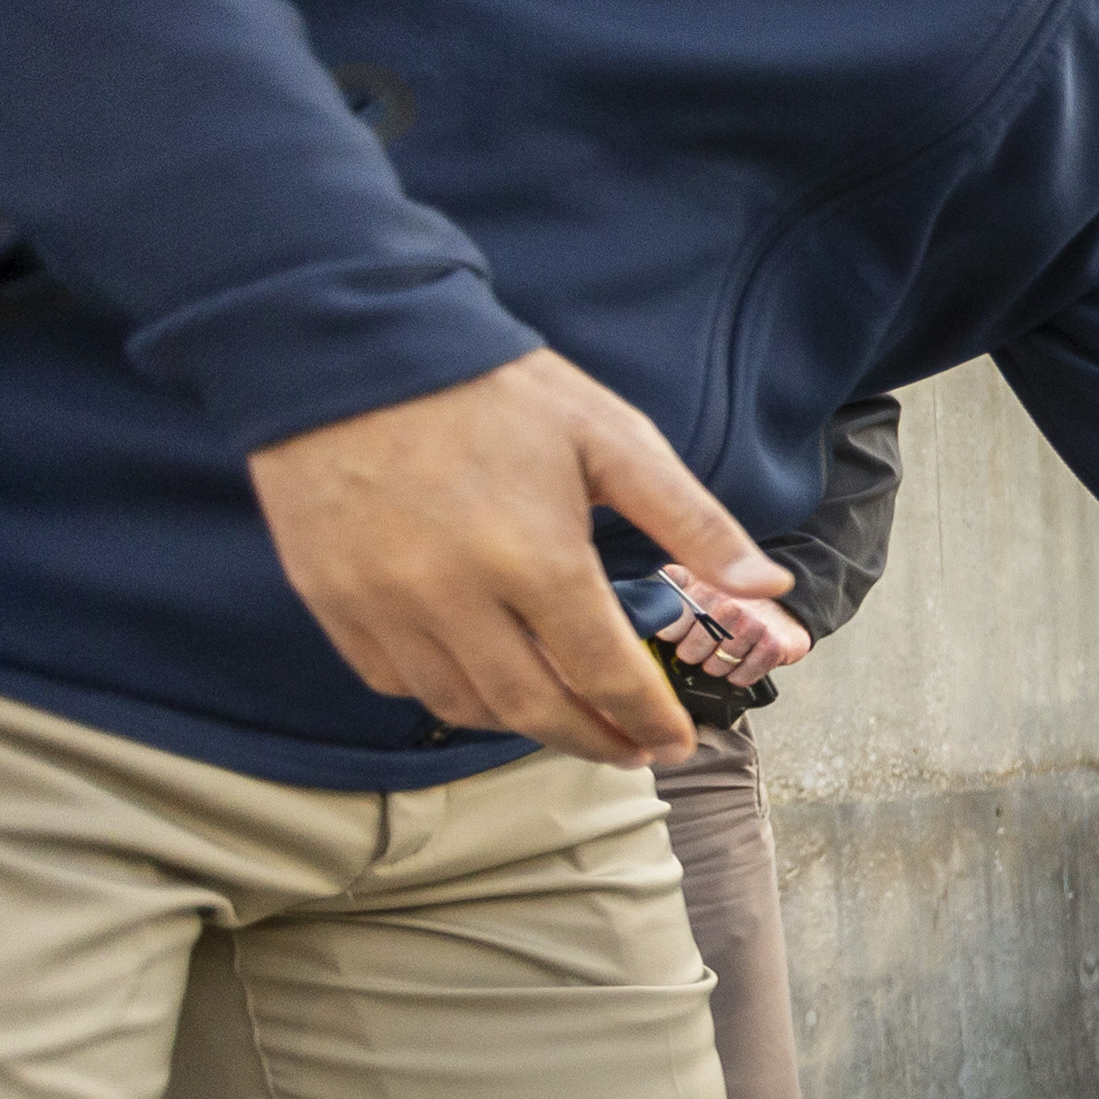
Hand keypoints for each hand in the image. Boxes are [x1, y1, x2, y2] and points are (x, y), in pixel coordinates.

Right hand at [251, 350, 783, 769]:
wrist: (353, 346)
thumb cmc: (496, 390)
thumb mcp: (611, 438)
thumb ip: (692, 520)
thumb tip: (769, 584)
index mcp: (536, 559)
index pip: (606, 673)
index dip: (647, 719)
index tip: (674, 743)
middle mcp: (454, 597)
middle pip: (533, 709)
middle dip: (592, 742)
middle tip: (630, 752)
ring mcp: (382, 604)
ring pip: (461, 705)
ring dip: (520, 725)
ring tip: (566, 717)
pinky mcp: (329, 599)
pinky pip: (392, 679)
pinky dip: (445, 693)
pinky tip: (482, 679)